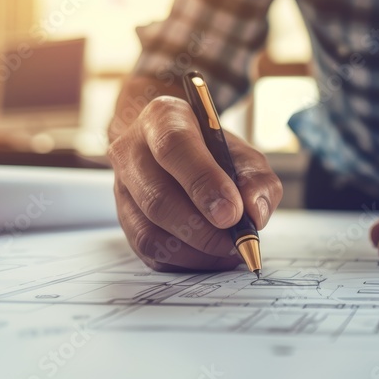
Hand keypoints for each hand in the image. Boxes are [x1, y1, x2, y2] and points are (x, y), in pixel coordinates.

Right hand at [107, 96, 282, 270]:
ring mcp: (121, 187)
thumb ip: (257, 180)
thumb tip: (254, 213)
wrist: (178, 147)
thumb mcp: (243, 154)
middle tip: (236, 241)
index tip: (232, 212)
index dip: (203, 183)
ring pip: (149, 231)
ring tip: (228, 250)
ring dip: (194, 250)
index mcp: (163, 118)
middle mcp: (131, 149)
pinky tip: (211, 255)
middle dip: (202, 229)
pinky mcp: (123, 218)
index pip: (173, 147)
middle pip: (157, 197)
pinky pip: (148, 251)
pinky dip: (184, 260)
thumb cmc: (213, 150)